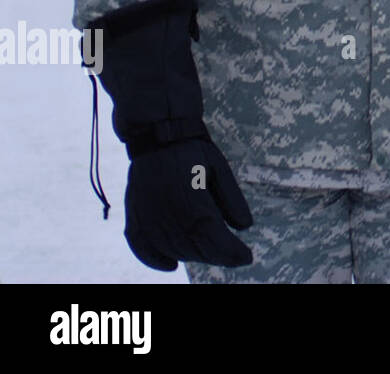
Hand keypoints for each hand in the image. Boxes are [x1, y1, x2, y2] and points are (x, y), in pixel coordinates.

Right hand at [123, 137, 253, 270]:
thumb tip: (245, 227)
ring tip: (212, 254)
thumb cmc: (193, 149)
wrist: (158, 132)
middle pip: (192, 247)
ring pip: (170, 249)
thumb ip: (232, 199)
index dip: (230, 252)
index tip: (246, 257)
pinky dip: (154, 260)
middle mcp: (166, 212)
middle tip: (234, 255)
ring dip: (193, 256)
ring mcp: (146, 215)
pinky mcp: (133, 215)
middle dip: (216, 256)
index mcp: (190, 199)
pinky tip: (171, 265)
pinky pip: (139, 245)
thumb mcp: (220, 169)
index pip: (212, 237)